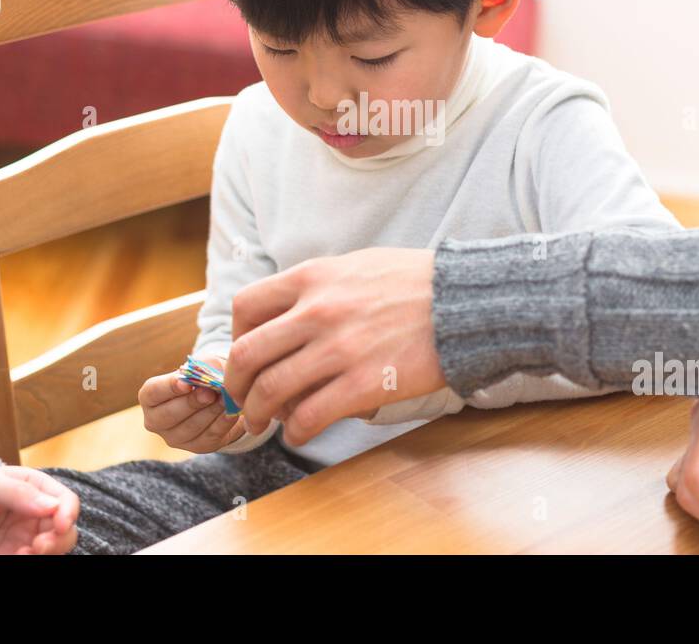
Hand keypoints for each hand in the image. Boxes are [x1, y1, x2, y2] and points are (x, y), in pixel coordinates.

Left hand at [0, 465, 78, 553]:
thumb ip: (20, 493)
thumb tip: (52, 506)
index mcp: (39, 489)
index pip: (66, 501)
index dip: (68, 513)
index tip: (61, 525)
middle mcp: (38, 514)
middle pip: (65, 530)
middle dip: (58, 540)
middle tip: (39, 546)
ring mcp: (27, 537)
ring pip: (54, 548)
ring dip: (46, 553)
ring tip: (24, 554)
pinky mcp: (14, 554)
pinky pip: (33, 560)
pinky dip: (30, 562)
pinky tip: (15, 557)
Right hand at [139, 354, 246, 452]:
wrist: (216, 396)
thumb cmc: (202, 377)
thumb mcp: (202, 365)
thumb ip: (204, 367)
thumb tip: (210, 375)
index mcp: (150, 397)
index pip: (153, 393)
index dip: (169, 388)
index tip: (187, 383)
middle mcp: (156, 421)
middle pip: (169, 415)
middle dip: (192, 403)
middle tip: (210, 393)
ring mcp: (175, 437)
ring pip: (191, 428)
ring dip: (210, 412)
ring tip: (225, 399)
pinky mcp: (197, 446)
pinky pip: (209, 437)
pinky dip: (222, 424)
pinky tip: (233, 413)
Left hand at [223, 247, 445, 445]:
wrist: (463, 302)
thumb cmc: (415, 283)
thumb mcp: (356, 266)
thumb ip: (319, 285)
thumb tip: (290, 309)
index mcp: (312, 278)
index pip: (246, 308)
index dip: (234, 337)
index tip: (243, 355)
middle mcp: (317, 312)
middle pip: (247, 354)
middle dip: (236, 385)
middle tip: (241, 399)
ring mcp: (338, 349)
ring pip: (271, 390)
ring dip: (259, 413)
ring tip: (264, 422)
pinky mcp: (362, 384)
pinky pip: (309, 416)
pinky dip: (295, 430)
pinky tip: (299, 432)